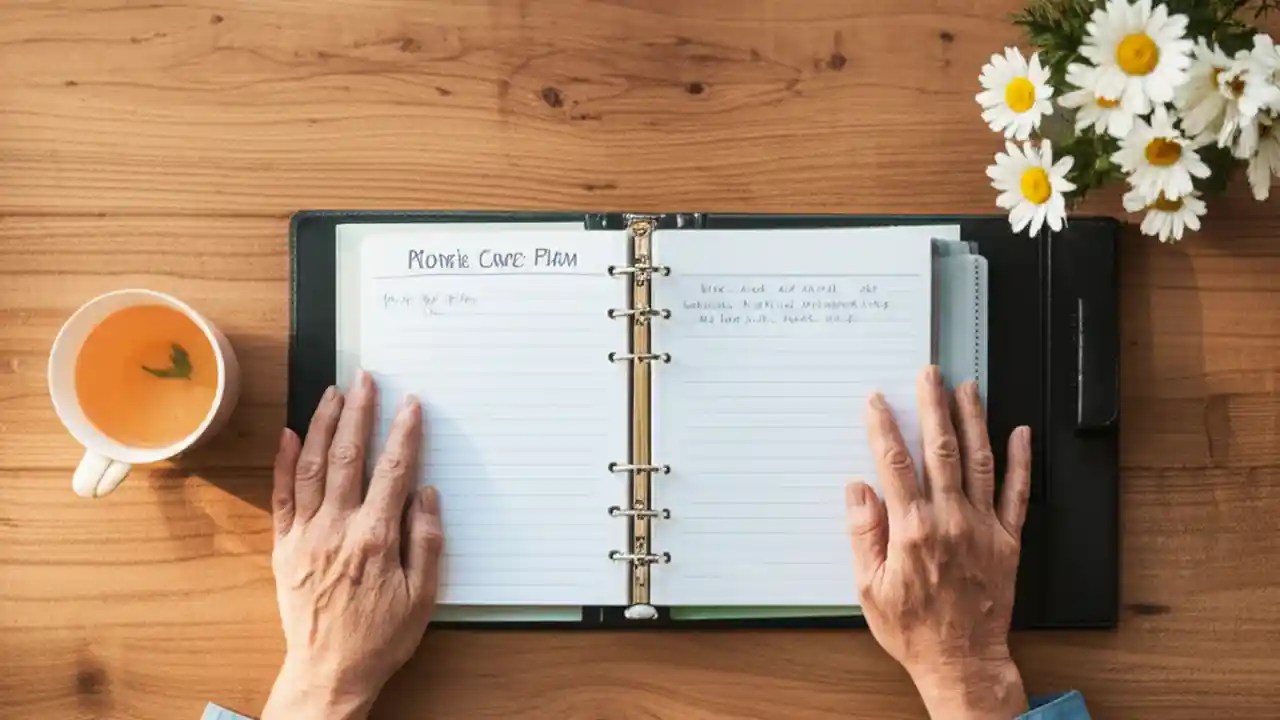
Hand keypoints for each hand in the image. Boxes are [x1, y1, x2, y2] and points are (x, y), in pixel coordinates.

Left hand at [263, 371, 442, 719]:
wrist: (328, 672)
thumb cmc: (379, 638)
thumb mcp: (422, 598)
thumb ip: (426, 542)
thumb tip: (425, 495)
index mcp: (374, 539)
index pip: (392, 470)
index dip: (403, 433)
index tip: (410, 405)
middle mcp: (336, 528)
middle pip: (348, 456)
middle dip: (359, 413)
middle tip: (366, 380)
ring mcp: (306, 535)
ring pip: (311, 466)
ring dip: (322, 425)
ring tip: (332, 394)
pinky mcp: (285, 547)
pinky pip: (281, 497)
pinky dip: (284, 462)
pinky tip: (289, 435)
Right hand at [847, 366, 1031, 719]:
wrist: (961, 662)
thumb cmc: (913, 629)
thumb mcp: (869, 588)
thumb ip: (863, 534)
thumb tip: (858, 491)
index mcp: (912, 531)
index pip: (895, 464)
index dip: (883, 426)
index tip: (877, 401)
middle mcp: (950, 521)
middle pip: (941, 450)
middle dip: (932, 407)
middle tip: (929, 375)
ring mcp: (983, 528)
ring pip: (980, 462)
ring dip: (974, 420)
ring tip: (967, 389)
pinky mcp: (1008, 541)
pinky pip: (1017, 493)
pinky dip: (1020, 461)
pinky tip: (1019, 433)